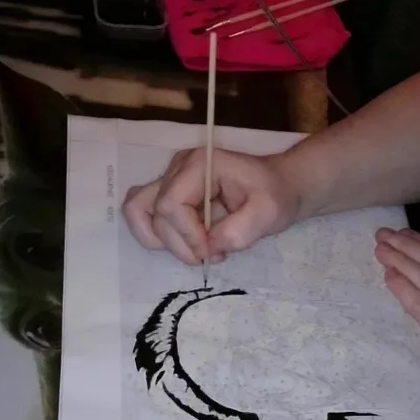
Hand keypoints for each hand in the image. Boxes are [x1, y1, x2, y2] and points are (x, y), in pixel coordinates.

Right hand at [122, 148, 303, 264]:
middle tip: (214, 255)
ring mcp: (170, 179)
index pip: (171, 205)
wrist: (279, 186)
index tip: (213, 252)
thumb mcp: (268, 214)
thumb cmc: (275, 195)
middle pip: (156, 213)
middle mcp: (178, 168)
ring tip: (198, 250)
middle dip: (182, 245)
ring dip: (165, 242)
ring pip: (139, 213)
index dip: (187, 236)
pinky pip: (146, 217)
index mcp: (200, 165)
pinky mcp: (169, 194)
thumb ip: (239, 232)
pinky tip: (191, 244)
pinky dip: (161, 238)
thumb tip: (208, 248)